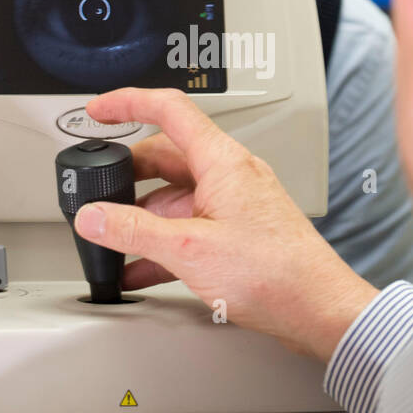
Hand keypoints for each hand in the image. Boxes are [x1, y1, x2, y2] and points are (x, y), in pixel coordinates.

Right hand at [76, 88, 378, 360]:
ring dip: (142, 218)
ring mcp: (235, 205)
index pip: (169, 109)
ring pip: (175, 197)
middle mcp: (230, 175)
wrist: (318, 310)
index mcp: (222, 160)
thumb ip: (134, 231)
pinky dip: (161, 244)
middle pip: (166, 157)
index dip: (128, 103)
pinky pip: (188, 228)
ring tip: (114, 243)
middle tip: (98, 194)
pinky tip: (141, 270)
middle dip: (128, 176)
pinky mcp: (238, 235)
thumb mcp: (189, 249)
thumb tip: (94, 217)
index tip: (99, 111)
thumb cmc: (277, 273)